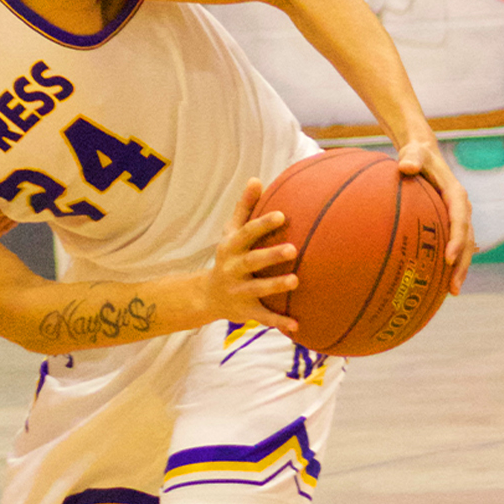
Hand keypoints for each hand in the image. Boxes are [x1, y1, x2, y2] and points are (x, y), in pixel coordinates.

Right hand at [206, 178, 299, 331]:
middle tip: (293, 248)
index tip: (282, 215)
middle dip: (270, 256)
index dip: (262, 224)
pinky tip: (297, 325)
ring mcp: (238, 292)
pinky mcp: (246, 312)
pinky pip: (263, 317)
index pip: (246, 234)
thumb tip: (257, 178)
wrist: (207, 296)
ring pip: (257, 289)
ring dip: (275, 286)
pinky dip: (279, 322)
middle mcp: (232, 270)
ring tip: (295, 281)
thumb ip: (244, 208)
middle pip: (251, 261)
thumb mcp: (230, 233)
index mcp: (231, 248)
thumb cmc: (228, 258)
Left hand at [393, 139, 473, 293]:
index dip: (456, 239)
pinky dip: (451, 263)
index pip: (459, 219)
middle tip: (452, 287)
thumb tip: (405, 166)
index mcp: (456, 194)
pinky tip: (440, 282)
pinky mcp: (451, 223)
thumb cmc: (416, 154)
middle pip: (466, 239)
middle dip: (461, 263)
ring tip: (451, 291)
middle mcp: (462, 208)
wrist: (424, 153)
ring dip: (460, 268)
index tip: (448, 258)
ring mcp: (458, 217)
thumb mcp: (413, 153)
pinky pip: (454, 245)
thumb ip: (411, 159)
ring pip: (464, 246)